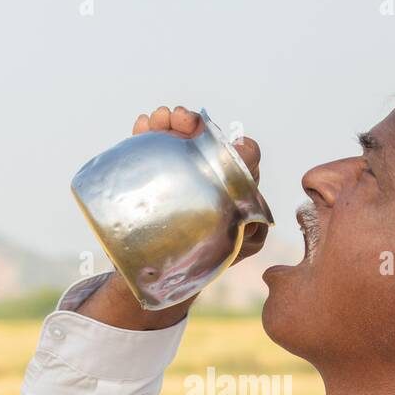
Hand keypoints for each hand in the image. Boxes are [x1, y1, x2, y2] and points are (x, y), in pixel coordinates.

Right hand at [132, 105, 267, 263]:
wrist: (166, 274)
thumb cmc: (213, 258)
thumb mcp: (243, 243)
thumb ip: (253, 222)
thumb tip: (251, 193)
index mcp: (235, 181)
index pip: (243, 153)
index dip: (234, 143)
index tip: (221, 141)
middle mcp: (208, 170)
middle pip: (203, 136)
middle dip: (189, 122)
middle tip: (176, 120)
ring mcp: (180, 170)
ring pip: (175, 135)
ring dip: (166, 121)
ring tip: (154, 121)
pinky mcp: (154, 173)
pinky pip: (149, 146)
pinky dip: (145, 131)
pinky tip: (142, 125)